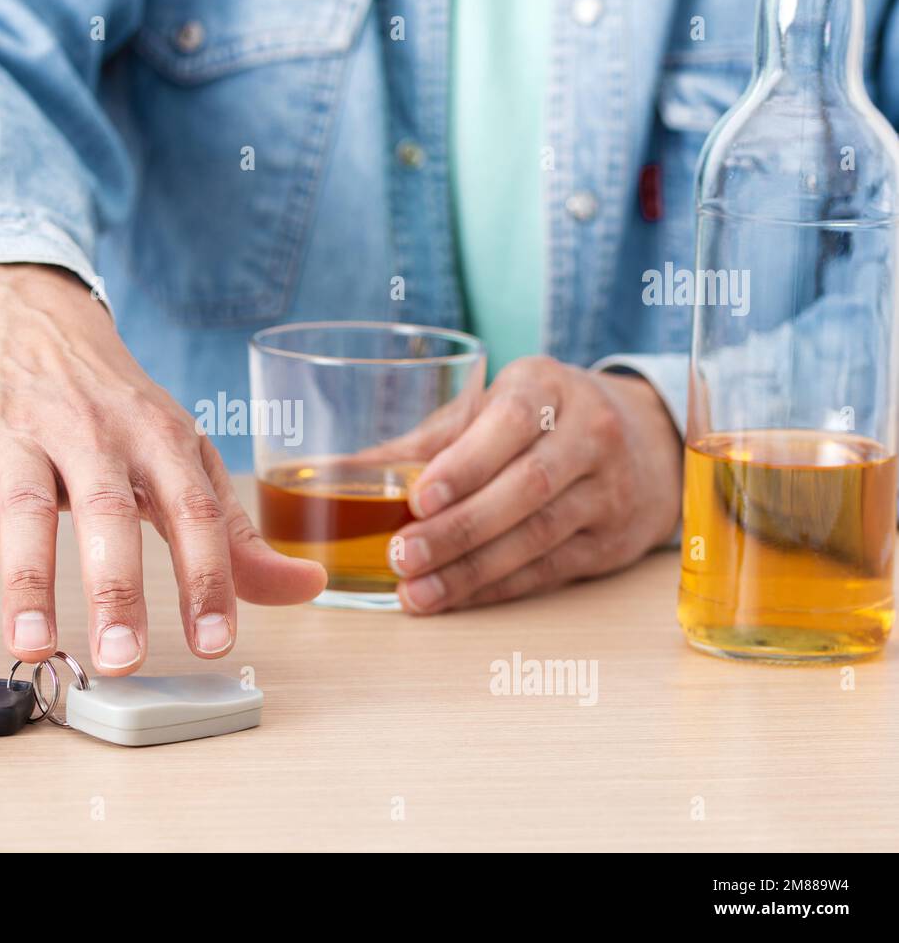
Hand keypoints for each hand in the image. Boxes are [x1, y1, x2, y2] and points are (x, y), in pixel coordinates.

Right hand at [0, 264, 325, 673]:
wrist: (18, 306)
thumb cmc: (107, 399)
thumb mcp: (178, 449)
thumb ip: (231, 529)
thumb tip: (306, 588)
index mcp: (158, 436)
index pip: (193, 511)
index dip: (207, 577)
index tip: (215, 643)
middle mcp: (93, 431)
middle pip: (110, 512)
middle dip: (117, 587)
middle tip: (121, 657)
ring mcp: (21, 432)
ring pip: (26, 510)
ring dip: (27, 580)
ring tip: (32, 643)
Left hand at [388, 356, 682, 611]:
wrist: (646, 442)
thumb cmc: (541, 420)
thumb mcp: (491, 410)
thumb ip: (424, 442)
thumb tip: (339, 472)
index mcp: (548, 387)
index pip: (511, 422)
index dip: (466, 463)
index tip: (419, 497)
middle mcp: (590, 434)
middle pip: (525, 488)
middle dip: (459, 529)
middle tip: (401, 556)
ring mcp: (608, 491)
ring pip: (537, 537)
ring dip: (471, 570)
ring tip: (416, 591)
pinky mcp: (611, 541)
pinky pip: (548, 570)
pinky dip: (495, 588)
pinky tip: (453, 598)